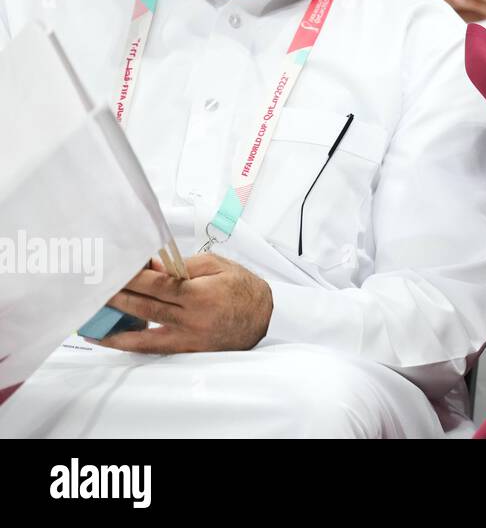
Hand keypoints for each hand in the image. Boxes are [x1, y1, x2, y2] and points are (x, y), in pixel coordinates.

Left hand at [91, 253, 271, 353]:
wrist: (265, 318)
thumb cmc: (242, 288)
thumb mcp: (218, 265)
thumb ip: (182, 265)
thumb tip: (151, 266)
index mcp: (200, 293)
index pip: (157, 284)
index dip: (132, 277)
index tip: (114, 269)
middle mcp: (192, 318)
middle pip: (144, 307)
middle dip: (117, 297)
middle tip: (93, 288)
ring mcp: (188, 338)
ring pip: (142, 334)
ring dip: (114, 325)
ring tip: (91, 318)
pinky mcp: (186, 350)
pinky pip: (152, 348)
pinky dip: (128, 343)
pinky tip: (109, 338)